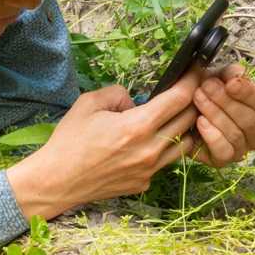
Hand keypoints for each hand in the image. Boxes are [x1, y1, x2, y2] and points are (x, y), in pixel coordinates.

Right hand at [6, 64, 205, 219]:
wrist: (57, 180)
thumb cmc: (69, 140)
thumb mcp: (88, 103)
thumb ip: (117, 93)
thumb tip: (134, 99)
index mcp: (137, 126)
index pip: (179, 99)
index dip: (192, 81)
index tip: (197, 71)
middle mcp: (150, 150)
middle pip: (189, 120)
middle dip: (194, 102)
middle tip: (190, 90)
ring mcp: (150, 170)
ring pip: (185, 144)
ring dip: (184, 128)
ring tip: (174, 117)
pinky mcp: (145, 183)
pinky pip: (165, 162)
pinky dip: (164, 148)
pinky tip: (149, 142)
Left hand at [189, 64, 254, 167]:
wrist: (185, 111)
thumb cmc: (210, 93)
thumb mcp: (221, 77)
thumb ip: (232, 74)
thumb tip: (238, 75)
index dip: (250, 93)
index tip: (230, 82)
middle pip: (251, 121)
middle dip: (226, 101)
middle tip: (206, 86)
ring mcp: (242, 151)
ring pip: (236, 135)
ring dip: (215, 113)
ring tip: (198, 97)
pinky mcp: (222, 161)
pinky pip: (223, 151)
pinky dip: (211, 134)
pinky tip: (200, 120)